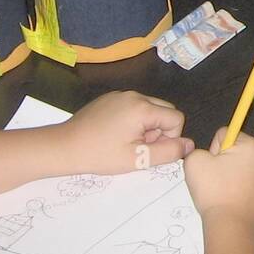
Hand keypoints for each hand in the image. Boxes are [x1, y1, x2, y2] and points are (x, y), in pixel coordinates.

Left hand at [57, 91, 191, 175]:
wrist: (63, 147)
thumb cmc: (100, 155)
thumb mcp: (137, 159)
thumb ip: (168, 152)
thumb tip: (190, 145)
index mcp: (143, 108)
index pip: (176, 118)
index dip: (169, 138)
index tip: (149, 150)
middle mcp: (134, 95)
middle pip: (164, 110)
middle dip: (159, 130)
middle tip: (137, 147)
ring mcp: (120, 95)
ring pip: (149, 108)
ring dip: (146, 126)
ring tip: (125, 142)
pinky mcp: (109, 98)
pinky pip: (133, 106)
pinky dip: (132, 120)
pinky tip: (115, 134)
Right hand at [184, 131, 253, 234]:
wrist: (234, 227)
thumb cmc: (215, 193)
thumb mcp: (194, 163)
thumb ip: (197, 151)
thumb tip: (209, 157)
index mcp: (251, 145)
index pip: (225, 134)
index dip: (212, 150)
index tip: (212, 168)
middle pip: (238, 151)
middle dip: (225, 162)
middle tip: (217, 182)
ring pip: (245, 168)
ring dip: (235, 176)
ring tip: (226, 194)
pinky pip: (253, 185)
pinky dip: (244, 190)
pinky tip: (235, 202)